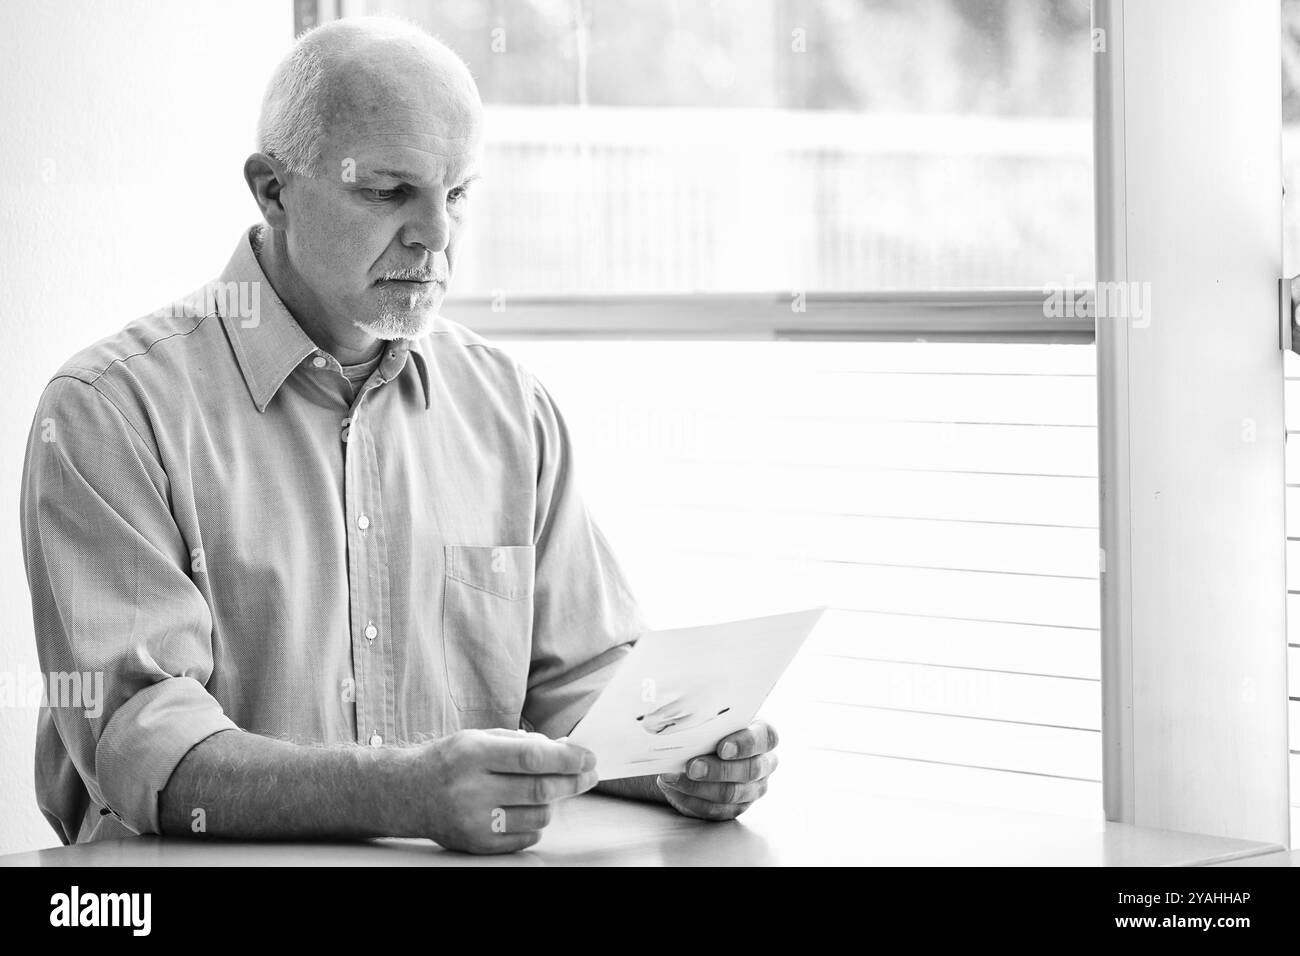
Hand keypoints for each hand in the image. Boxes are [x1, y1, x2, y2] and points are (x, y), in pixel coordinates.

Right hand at [406, 728, 597, 852]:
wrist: (406, 793)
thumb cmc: (448, 761)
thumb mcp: (478, 738)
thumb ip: (520, 743)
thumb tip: (563, 750)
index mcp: (473, 754)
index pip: (532, 758)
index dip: (567, 758)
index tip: (588, 758)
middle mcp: (472, 788)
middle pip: (539, 789)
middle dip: (572, 781)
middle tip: (588, 775)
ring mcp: (474, 820)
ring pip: (537, 816)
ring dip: (554, 803)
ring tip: (552, 791)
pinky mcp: (476, 844)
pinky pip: (524, 837)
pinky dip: (537, 823)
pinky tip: (531, 810)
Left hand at [655, 721, 778, 820]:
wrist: (697, 752)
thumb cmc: (709, 729)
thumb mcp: (711, 721)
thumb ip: (708, 721)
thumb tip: (687, 724)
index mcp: (763, 736)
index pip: (766, 738)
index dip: (746, 744)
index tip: (722, 748)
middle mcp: (763, 764)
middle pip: (749, 770)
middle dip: (718, 770)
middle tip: (692, 766)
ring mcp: (752, 789)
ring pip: (731, 793)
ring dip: (700, 787)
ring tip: (674, 778)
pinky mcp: (734, 808)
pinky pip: (715, 810)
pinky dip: (691, 799)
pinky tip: (674, 788)